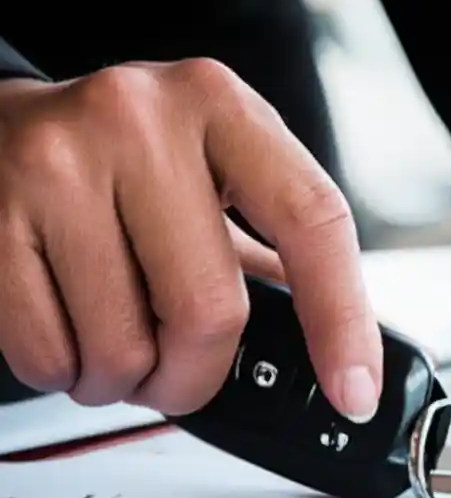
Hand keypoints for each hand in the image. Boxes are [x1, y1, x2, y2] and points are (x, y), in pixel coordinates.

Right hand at [0, 60, 381, 419]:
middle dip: (197, 376)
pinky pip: (48, 353)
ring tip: (119, 345)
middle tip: (182, 376)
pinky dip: (67, 374)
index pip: (313, 220)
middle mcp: (140, 122)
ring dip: (127, 382)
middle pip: (210, 310)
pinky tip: (71, 333)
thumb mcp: (214, 173)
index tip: (355, 390)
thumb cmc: (123, 163)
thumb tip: (344, 354)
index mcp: (222, 107)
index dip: (342, 321)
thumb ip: (274, 251)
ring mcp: (58, 165)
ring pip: (124, 347)